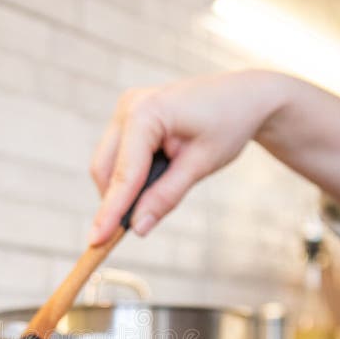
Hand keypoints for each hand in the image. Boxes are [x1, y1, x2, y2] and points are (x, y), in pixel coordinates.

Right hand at [89, 70, 280, 244]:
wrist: (243, 96)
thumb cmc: (228, 125)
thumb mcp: (200, 166)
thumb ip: (165, 197)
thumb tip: (137, 228)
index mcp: (146, 113)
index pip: (123, 174)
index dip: (110, 212)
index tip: (96, 242)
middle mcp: (129, 106)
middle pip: (104, 169)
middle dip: (114, 201)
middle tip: (130, 231)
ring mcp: (126, 108)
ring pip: (107, 164)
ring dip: (122, 189)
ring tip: (157, 195)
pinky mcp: (129, 116)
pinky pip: (117, 155)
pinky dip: (128, 176)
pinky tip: (154, 180)